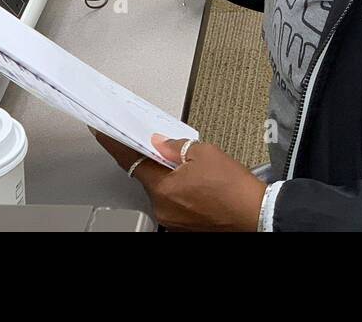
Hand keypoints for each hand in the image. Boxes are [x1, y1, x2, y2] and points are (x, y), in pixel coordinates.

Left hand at [94, 131, 266, 231]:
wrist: (259, 215)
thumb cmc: (235, 188)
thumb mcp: (204, 153)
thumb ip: (175, 146)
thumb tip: (159, 142)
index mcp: (163, 187)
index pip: (129, 160)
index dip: (114, 143)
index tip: (102, 132)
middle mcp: (163, 208)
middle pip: (148, 177)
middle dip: (155, 161)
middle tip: (169, 149)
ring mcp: (174, 220)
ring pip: (163, 190)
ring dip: (171, 178)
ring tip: (195, 171)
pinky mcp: (186, 227)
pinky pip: (175, 203)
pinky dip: (180, 191)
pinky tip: (198, 185)